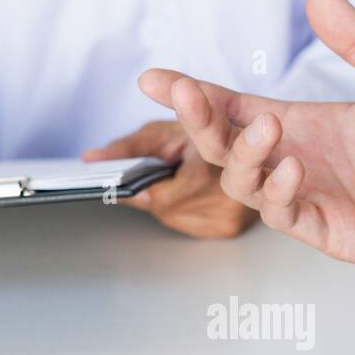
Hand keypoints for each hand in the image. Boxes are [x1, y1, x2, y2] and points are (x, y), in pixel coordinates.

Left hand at [82, 121, 257, 238]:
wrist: (262, 137)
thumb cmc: (217, 125)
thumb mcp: (171, 128)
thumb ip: (130, 146)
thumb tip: (92, 160)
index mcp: (207, 170)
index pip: (154, 195)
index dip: (138, 186)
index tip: (124, 179)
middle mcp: (223, 200)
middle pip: (163, 209)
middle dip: (157, 190)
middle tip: (165, 170)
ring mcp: (227, 218)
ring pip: (174, 219)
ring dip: (171, 202)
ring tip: (183, 178)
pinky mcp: (230, 229)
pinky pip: (191, 226)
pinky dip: (185, 211)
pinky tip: (194, 192)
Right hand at [138, 0, 354, 277]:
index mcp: (305, 122)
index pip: (233, 107)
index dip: (194, 94)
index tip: (155, 78)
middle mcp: (297, 158)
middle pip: (224, 143)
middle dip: (199, 120)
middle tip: (188, 95)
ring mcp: (309, 197)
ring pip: (243, 181)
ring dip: (243, 154)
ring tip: (266, 129)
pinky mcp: (327, 230)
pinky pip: (282, 214)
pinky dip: (278, 191)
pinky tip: (292, 168)